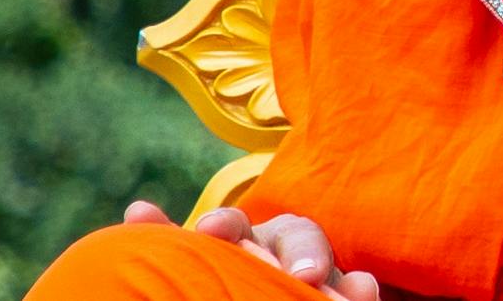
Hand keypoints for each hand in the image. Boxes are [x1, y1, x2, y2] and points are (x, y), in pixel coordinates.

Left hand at [123, 198, 381, 298]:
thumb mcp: (200, 259)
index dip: (226, 227)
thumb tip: (137, 210)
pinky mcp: (335, 293)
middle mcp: (284, 250)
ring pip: (334, 267)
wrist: (252, 283)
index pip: (236, 227)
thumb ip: (168, 240)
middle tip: (304, 273)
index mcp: (243, 240)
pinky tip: (365, 295)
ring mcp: (316, 274)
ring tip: (358, 293)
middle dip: (303, 251)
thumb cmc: (221, 273)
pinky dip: (361, 289)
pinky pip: (353, 290)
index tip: (209, 232)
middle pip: (300, 237)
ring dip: (345, 277)